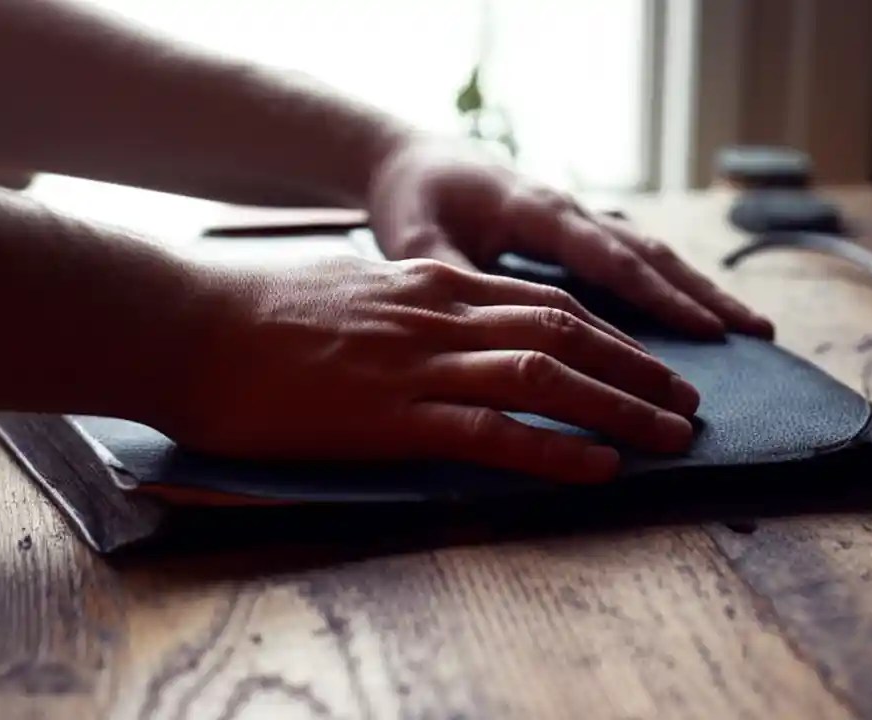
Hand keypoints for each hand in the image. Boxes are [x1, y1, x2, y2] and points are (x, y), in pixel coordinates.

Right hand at [164, 256, 700, 483]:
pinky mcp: (392, 416)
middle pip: (565, 332)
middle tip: (685, 398)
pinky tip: (599, 467)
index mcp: (427, 280)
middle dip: (636, 367)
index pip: (541, 301)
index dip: (607, 332)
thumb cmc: (252, 315)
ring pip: (546, 376)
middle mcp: (437, 312)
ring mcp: (418, 363)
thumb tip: (430, 326)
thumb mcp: (345, 291)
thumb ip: (400, 305)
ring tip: (669, 435)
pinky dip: (556, 449)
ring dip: (619, 407)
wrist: (186, 325)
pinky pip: (494, 431)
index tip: (646, 358)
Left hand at [367, 140, 773, 338]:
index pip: (612, 259)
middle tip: (760, 333)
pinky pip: (632, 256)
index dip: (660, 298)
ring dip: (698, 289)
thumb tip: (494, 329)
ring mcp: (576, 217)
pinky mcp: (572, 229)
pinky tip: (695, 312)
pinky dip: (669, 283)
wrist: (410, 157)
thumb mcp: (417, 241)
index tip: (708, 331)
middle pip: (650, 253)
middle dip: (705, 294)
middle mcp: (569, 210)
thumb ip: (456, 279)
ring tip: (749, 327)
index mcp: (537, 211)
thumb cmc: (413, 199)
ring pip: (650, 252)